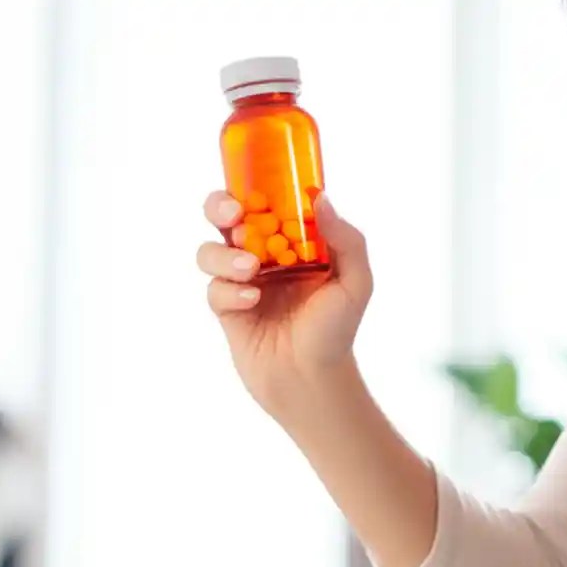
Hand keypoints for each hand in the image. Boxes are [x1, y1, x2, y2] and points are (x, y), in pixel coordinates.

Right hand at [196, 191, 373, 415]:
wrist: (312, 379)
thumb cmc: (337, 330)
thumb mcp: (355, 282)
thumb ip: (345, 239)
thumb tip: (319, 197)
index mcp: (294, 243)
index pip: (269, 203)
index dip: (256, 188)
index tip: (257, 187)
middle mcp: (265, 256)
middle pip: (226, 216)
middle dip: (220, 206)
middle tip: (234, 214)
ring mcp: (242, 281)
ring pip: (210, 249)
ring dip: (224, 253)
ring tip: (251, 269)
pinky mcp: (226, 308)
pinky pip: (212, 287)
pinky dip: (228, 289)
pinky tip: (251, 301)